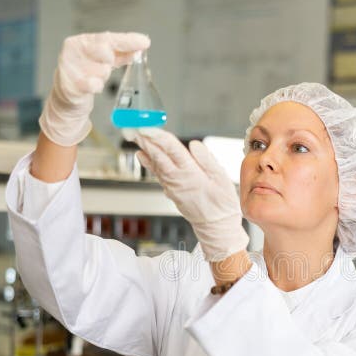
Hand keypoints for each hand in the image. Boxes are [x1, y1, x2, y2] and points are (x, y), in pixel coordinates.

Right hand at [40, 32, 149, 146]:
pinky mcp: (69, 84)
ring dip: (103, 76)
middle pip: (104, 50)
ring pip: (101, 70)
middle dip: (111, 59)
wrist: (68, 96)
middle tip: (109, 64)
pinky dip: (96, 85)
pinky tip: (95, 86)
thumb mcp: (105, 61)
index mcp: (84, 41)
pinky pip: (90, 84)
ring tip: (95, 78)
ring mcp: (70, 66)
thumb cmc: (86, 74)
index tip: (144, 42)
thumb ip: (121, 55)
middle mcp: (75, 50)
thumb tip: (139, 50)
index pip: (109, 37)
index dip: (128, 40)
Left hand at [134, 128, 249, 261]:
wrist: (216, 228)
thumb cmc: (222, 205)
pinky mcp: (171, 192)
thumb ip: (207, 160)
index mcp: (191, 174)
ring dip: (145, 149)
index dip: (158, 137)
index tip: (146, 127)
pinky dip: (148, 163)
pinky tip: (142, 155)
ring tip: (135, 136)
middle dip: (145, 140)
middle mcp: (177, 180)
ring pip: (155, 164)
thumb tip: (193, 145)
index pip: (171, 150)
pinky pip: (158, 174)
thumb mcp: (222, 180)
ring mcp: (172, 187)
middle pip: (158, 156)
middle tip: (133, 127)